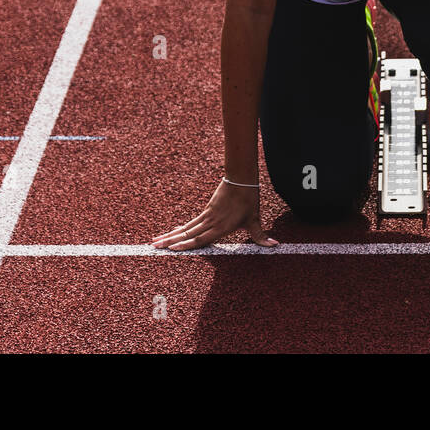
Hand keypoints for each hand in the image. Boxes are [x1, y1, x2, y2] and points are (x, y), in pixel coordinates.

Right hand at [151, 179, 278, 250]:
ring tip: (155, 241)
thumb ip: (261, 236)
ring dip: (170, 235)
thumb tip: (276, 246)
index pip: (200, 238)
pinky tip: (172, 232)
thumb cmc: (249, 201)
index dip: (185, 244)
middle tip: (154, 247)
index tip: (172, 249)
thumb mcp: (255, 220)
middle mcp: (210, 222)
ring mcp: (206, 216)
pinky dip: (179, 228)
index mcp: (221, 227)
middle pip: (187, 233)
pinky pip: (190, 222)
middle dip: (170, 241)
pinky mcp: (206, 211)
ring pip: (185, 228)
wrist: (241, 179)